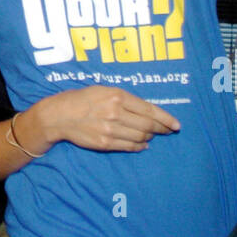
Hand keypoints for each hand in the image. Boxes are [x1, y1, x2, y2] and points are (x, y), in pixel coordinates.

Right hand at [32, 85, 179, 151]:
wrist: (60, 115)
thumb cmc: (83, 99)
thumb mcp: (104, 90)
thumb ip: (125, 99)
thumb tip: (147, 111)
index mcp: (117, 96)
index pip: (149, 110)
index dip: (166, 119)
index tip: (176, 125)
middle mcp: (115, 113)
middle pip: (148, 126)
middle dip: (162, 129)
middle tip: (169, 131)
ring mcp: (110, 130)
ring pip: (140, 138)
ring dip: (150, 138)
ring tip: (153, 136)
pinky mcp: (104, 143)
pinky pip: (128, 147)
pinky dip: (139, 147)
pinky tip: (143, 145)